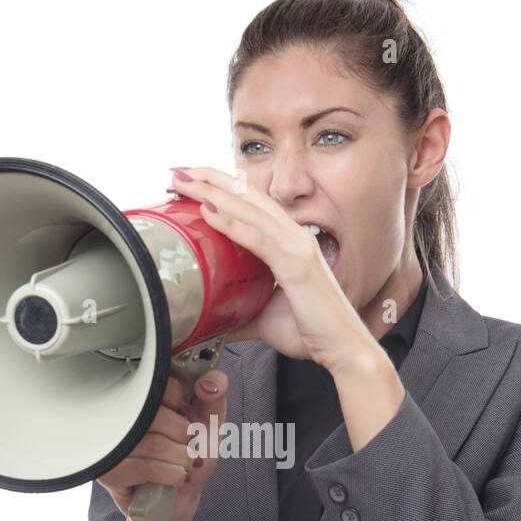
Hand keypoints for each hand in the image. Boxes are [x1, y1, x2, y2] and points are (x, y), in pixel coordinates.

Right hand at [96, 371, 228, 520]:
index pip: (163, 386)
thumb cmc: (189, 461)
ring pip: (153, 443)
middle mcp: (124, 417)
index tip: (187, 417)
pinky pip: (146, 466)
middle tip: (187, 446)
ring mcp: (113, 444)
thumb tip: (211, 380)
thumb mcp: (210, 427)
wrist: (176, 503)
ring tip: (182, 465)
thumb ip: (215, 398)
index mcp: (148, 400)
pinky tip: (175, 478)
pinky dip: (170, 474)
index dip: (181, 404)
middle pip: (156, 413)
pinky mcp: (109, 470)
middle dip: (183, 435)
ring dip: (179, 458)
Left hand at [168, 166, 368, 371]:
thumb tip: (214, 322)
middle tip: (178, 170)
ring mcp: (297, 248)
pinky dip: (231, 224)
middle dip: (211, 178)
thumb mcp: (264, 319)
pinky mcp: (296, 266)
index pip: (252, 205)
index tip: (191, 181)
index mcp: (289, 243)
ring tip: (185, 181)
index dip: (222, 187)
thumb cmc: (312, 331)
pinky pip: (258, 239)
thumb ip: (240, 315)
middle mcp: (294, 237)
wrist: (342, 349)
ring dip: (214, 191)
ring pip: (250, 209)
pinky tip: (207, 211)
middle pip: (248, 194)